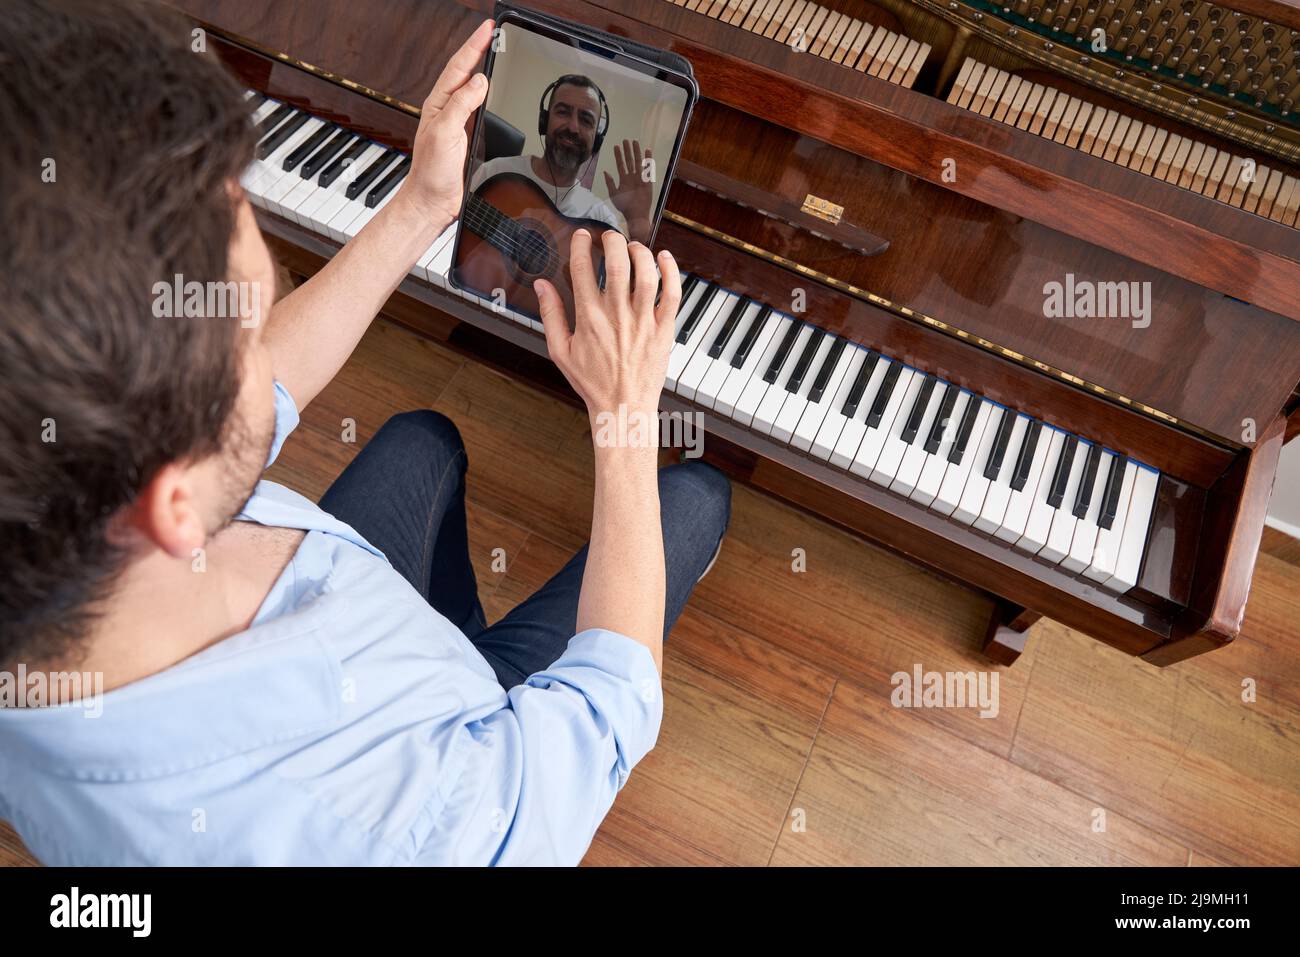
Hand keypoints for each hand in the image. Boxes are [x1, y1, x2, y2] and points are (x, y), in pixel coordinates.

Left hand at [402, 20, 493, 228]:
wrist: (432, 201)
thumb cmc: (431, 172)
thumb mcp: (444, 133)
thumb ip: (461, 105)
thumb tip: (479, 81)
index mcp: (438, 104)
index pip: (459, 67)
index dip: (474, 46)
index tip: (487, 28)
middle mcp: (447, 109)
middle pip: (465, 72)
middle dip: (479, 50)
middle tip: (493, 32)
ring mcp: (456, 122)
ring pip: (472, 89)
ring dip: (483, 68)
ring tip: (494, 51)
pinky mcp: (466, 137)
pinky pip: (479, 109)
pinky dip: (488, 95)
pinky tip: (493, 91)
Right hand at [535, 230, 681, 431]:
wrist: (623, 408)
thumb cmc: (592, 383)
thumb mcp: (560, 351)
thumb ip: (550, 315)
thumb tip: (542, 285)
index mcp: (589, 319)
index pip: (583, 269)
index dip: (581, 246)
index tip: (583, 237)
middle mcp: (617, 317)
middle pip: (617, 264)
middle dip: (612, 242)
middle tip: (609, 237)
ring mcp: (643, 322)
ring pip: (646, 274)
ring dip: (640, 252)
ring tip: (633, 247)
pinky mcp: (664, 330)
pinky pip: (672, 294)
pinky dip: (670, 271)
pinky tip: (663, 258)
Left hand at [601, 140, 653, 242]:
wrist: (636, 214)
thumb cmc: (624, 207)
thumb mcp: (614, 194)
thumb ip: (610, 183)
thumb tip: (605, 172)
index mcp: (623, 180)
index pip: (620, 164)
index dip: (618, 155)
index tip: (616, 146)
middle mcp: (632, 177)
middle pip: (629, 160)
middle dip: (627, 150)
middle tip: (625, 140)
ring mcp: (640, 178)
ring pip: (638, 162)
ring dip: (636, 152)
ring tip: (634, 141)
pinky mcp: (647, 181)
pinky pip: (647, 168)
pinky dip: (648, 159)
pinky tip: (647, 150)